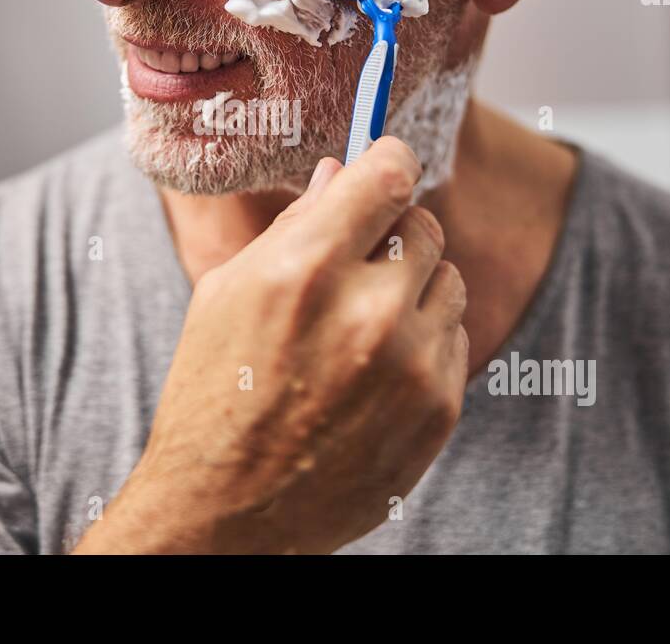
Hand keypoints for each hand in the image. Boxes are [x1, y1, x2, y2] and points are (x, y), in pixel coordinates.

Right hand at [74, 137, 467, 553]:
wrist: (226, 511)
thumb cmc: (214, 392)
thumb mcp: (227, 293)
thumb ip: (294, 226)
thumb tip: (342, 172)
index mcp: (305, 270)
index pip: (388, 175)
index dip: (390, 158)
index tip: (388, 161)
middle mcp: (368, 313)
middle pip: (426, 225)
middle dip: (395, 230)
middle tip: (360, 258)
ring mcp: (411, 366)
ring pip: (450, 281)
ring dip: (414, 286)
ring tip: (363, 321)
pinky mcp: (437, 411)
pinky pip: (454, 340)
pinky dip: (423, 342)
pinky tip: (375, 369)